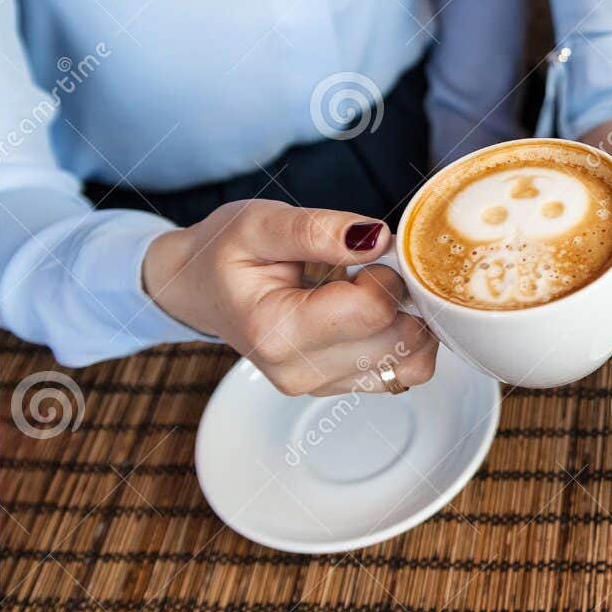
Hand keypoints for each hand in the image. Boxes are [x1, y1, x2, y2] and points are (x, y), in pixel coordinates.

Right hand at [142, 200, 437, 395]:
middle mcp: (300, 371)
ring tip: (376, 289)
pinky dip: (408, 338)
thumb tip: (377, 237)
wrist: (199, 287)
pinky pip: (405, 371)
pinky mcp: (339, 387)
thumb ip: (319, 230)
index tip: (366, 255)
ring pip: (413, 362)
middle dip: (404, 296)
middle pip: (401, 339)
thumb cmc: (225, 254)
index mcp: (276, 332)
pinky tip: (379, 311)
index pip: (373, 310)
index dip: (386, 272)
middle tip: (374, 269)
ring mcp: (321, 385)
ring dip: (412, 319)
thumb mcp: (260, 224)